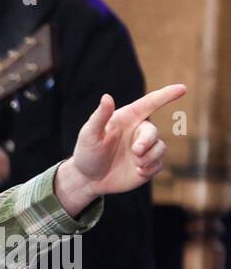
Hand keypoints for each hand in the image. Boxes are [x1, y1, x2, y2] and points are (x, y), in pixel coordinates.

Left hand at [54, 84, 186, 215]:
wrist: (88, 179)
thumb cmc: (87, 153)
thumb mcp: (89, 135)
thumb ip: (99, 117)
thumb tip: (106, 97)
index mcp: (128, 118)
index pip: (150, 103)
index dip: (166, 95)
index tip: (182, 88)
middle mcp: (139, 131)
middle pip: (153, 131)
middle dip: (147, 141)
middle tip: (136, 150)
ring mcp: (145, 149)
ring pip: (160, 148)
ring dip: (148, 158)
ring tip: (134, 164)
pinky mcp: (148, 165)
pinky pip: (158, 165)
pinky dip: (149, 169)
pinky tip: (136, 172)